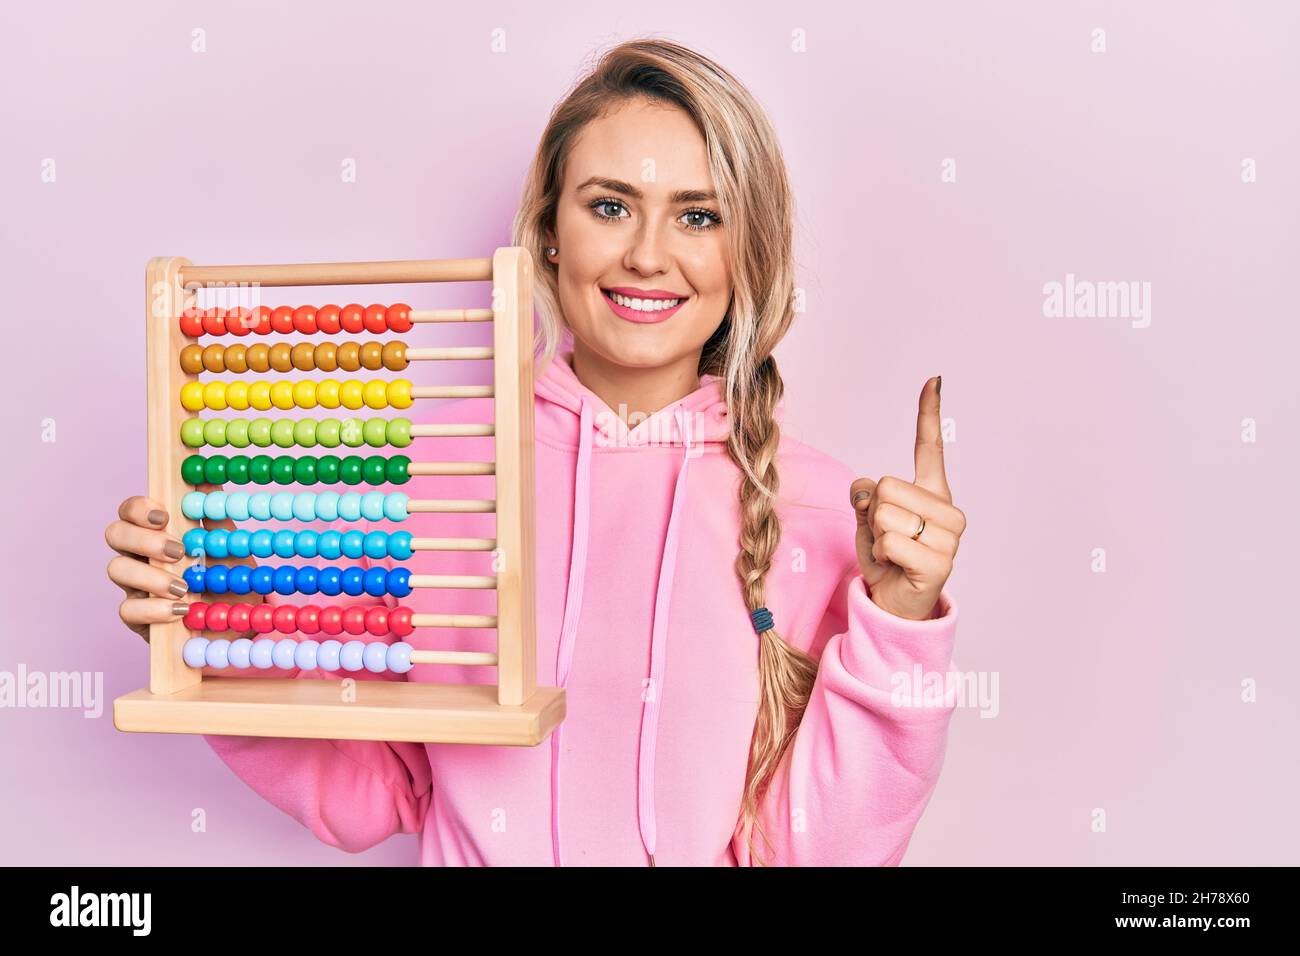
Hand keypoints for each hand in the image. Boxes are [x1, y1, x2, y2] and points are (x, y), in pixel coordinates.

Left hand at [849, 376, 965, 620]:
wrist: (892, 604)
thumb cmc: (885, 558)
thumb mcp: (867, 519)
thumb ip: (866, 496)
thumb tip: (867, 490)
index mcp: (932, 494)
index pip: (929, 448)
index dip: (928, 414)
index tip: (933, 380)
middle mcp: (947, 511)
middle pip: (886, 485)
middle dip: (872, 513)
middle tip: (884, 537)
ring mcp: (948, 538)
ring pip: (885, 514)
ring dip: (874, 536)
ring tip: (890, 553)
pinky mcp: (939, 563)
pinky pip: (889, 541)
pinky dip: (879, 554)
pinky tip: (894, 567)